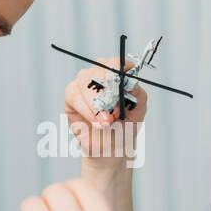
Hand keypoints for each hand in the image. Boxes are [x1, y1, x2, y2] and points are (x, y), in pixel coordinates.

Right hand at [63, 57, 148, 178]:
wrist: (109, 147)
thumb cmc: (124, 128)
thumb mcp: (138, 112)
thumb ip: (138, 95)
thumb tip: (132, 83)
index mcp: (120, 73)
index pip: (120, 63)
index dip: (119, 74)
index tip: (120, 90)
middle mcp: (102, 73)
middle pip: (101, 69)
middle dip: (107, 93)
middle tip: (112, 114)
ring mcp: (85, 82)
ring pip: (86, 81)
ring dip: (96, 103)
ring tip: (105, 122)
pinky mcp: (72, 94)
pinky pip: (75, 95)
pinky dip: (86, 109)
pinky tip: (94, 121)